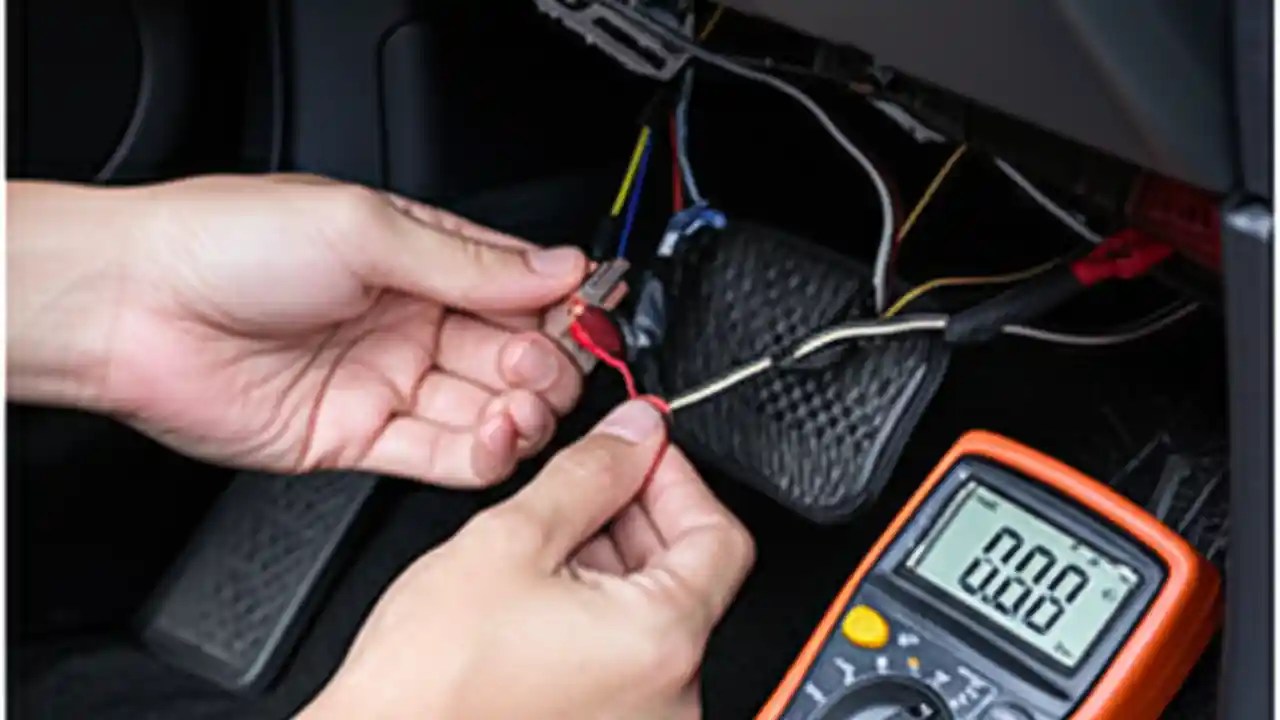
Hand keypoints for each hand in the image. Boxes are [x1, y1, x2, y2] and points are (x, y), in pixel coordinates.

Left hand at [8, 176, 588, 485]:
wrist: (131, 308)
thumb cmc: (227, 244)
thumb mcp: (366, 230)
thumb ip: (470, 264)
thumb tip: (561, 267)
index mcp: (416, 258)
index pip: (516, 287)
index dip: (559, 305)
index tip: (590, 317)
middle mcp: (409, 321)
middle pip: (513, 353)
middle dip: (544, 363)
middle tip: (545, 363)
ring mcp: (387, 381)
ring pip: (488, 408)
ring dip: (523, 410)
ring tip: (522, 402)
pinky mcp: (361, 439)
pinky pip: (444, 455)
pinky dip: (485, 452)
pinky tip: (499, 436)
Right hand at [303, 399, 755, 719]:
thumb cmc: (428, 683)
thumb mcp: (509, 541)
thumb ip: (590, 473)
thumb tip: (636, 434)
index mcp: (663, 642)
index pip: (720, 534)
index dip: (675, 477)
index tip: (637, 452)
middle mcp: (672, 695)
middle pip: (691, 572)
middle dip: (638, 514)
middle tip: (583, 485)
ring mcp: (645, 719)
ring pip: (656, 610)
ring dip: (613, 560)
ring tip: (544, 544)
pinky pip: (630, 652)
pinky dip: (600, 610)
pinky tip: (542, 592)